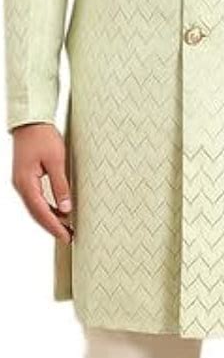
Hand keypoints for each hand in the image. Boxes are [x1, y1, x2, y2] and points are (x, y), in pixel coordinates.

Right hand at [11, 123, 73, 244]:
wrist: (30, 121)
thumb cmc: (42, 136)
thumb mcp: (56, 160)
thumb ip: (60, 186)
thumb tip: (65, 209)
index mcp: (26, 183)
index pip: (41, 212)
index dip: (55, 226)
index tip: (66, 236)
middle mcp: (21, 185)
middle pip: (36, 213)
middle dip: (52, 226)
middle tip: (68, 237)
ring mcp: (21, 182)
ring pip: (35, 208)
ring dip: (49, 219)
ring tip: (66, 228)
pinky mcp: (25, 178)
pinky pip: (35, 199)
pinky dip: (46, 208)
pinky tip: (57, 212)